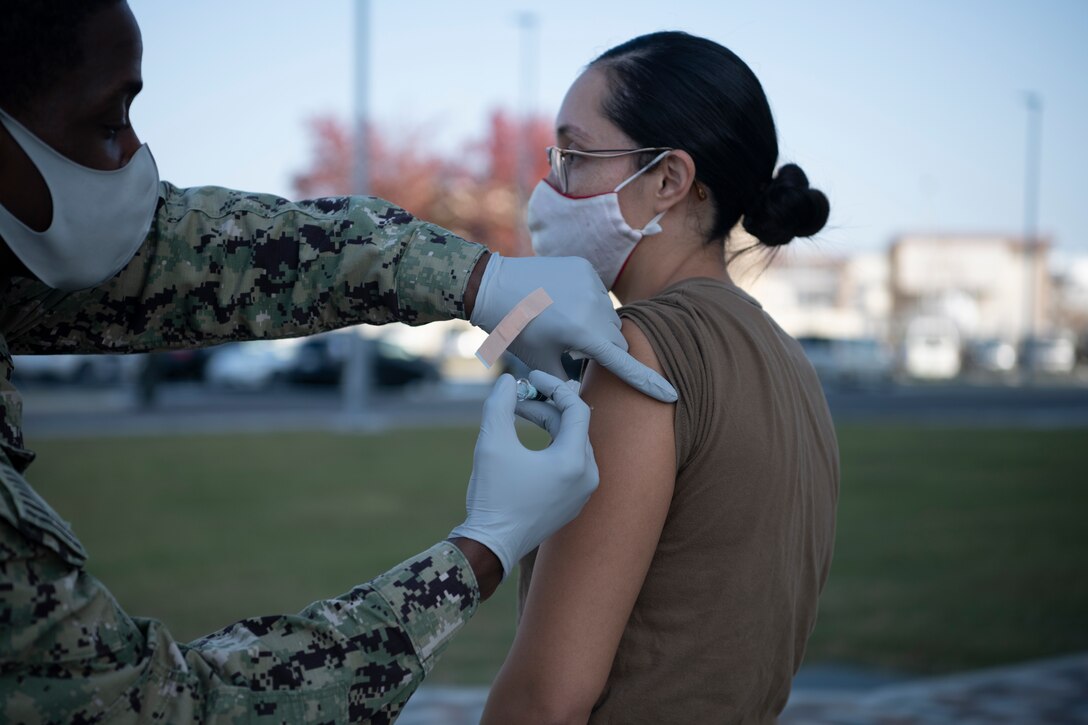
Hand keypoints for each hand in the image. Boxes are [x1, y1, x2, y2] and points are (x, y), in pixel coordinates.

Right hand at [450, 371, 598, 578]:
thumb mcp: (492, 443)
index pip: (576, 409)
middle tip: (516, 399)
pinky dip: (551, 447)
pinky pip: (570, 464)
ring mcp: (583, 493)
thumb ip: (500, 404)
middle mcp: (587, 477)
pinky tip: (526, 444)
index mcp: (574, 462)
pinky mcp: (573, 503)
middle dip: (545, 407)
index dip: (553, 387)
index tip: (530, 379)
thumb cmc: (493, 496)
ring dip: (547, 426)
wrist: (491, 546)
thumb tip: (508, 381)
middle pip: (573, 426)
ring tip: (517, 418)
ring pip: (572, 444)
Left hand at [469, 253, 676, 402]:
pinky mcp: (584, 267)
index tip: (671, 395)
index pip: (623, 363)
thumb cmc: (515, 329)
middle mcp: (593, 307)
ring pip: (609, 318)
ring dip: (598, 328)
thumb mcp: (539, 363)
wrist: (493, 285)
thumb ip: (566, 384)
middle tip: (577, 352)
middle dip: (605, 351)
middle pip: (617, 340)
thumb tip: (584, 398)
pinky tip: (562, 303)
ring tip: (565, 325)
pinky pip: (598, 294)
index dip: (647, 382)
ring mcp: (591, 283)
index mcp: (582, 334)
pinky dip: (588, 304)